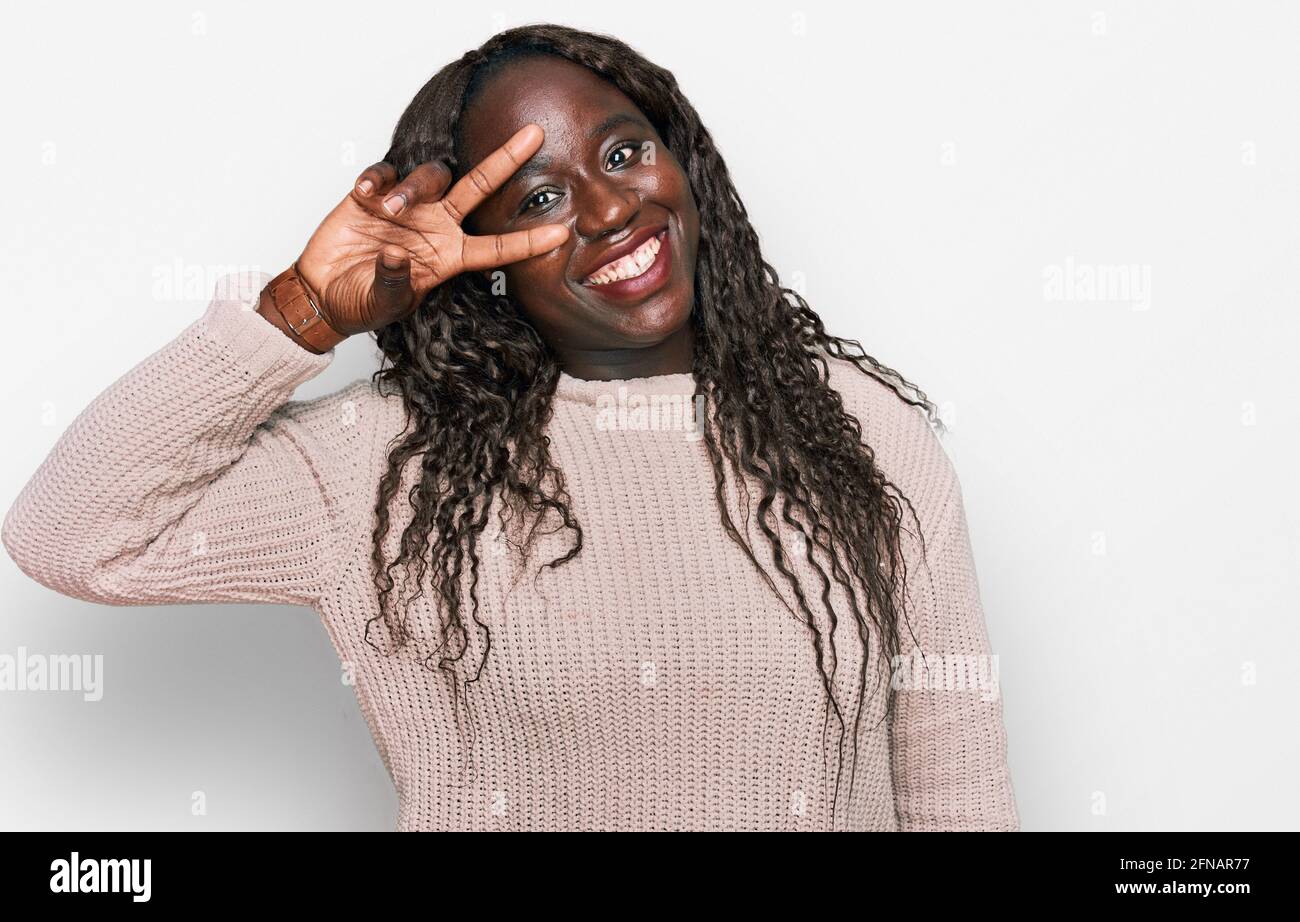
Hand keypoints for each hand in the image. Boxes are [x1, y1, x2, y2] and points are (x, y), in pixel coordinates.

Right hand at [296, 123, 567, 335]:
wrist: (323, 293)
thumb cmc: (363, 302)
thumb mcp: (383, 305)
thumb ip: (394, 284)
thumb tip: (398, 256)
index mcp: (449, 256)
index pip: (495, 248)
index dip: (527, 241)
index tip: (561, 234)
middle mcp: (436, 226)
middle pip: (479, 187)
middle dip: (506, 160)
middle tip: (534, 135)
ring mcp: (407, 207)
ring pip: (430, 177)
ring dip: (414, 188)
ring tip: (389, 211)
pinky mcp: (373, 195)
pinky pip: (385, 174)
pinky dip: (378, 178)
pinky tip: (364, 191)